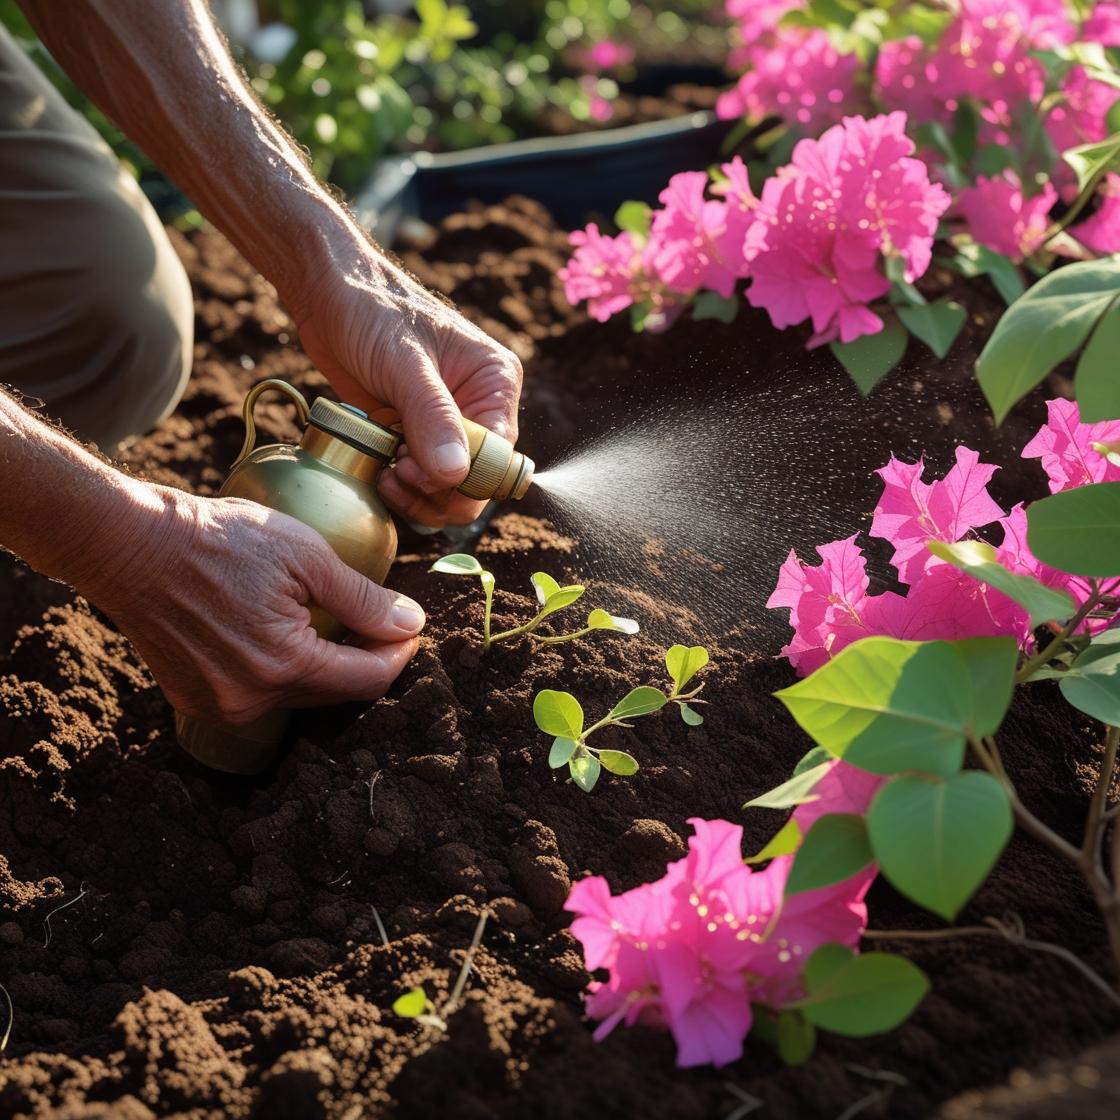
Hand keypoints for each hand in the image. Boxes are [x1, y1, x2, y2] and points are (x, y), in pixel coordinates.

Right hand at [85, 486, 422, 725]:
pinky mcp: (194, 700)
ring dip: (323, 664)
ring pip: (299, 694)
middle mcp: (252, 699)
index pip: (368, 679)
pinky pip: (259, 694)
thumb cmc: (218, 539)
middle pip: (335, 692)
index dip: (398, 654)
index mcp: (285, 665)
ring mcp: (219, 705)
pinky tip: (285, 633)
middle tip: (378, 619)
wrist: (130, 544)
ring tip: (330, 620)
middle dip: (365, 658)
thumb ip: (362, 598)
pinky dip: (282, 669)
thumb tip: (410, 624)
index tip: (410, 628)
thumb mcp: (305, 555)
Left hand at [290, 240, 522, 527]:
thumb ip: (431, 416)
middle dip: (438, 490)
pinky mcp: (414, 434)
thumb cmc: (370, 310)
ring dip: (418, 495)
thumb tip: (456, 474)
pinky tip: (378, 472)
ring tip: (385, 475)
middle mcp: (479, 407)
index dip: (462, 477)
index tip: (416, 471)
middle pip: (476, 480)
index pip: (498, 455)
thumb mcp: (404, 362)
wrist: (326, 295)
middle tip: (397, 475)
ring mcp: (446, 424)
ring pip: (447, 488)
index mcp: (494, 383)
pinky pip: (419, 479)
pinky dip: (401, 487)